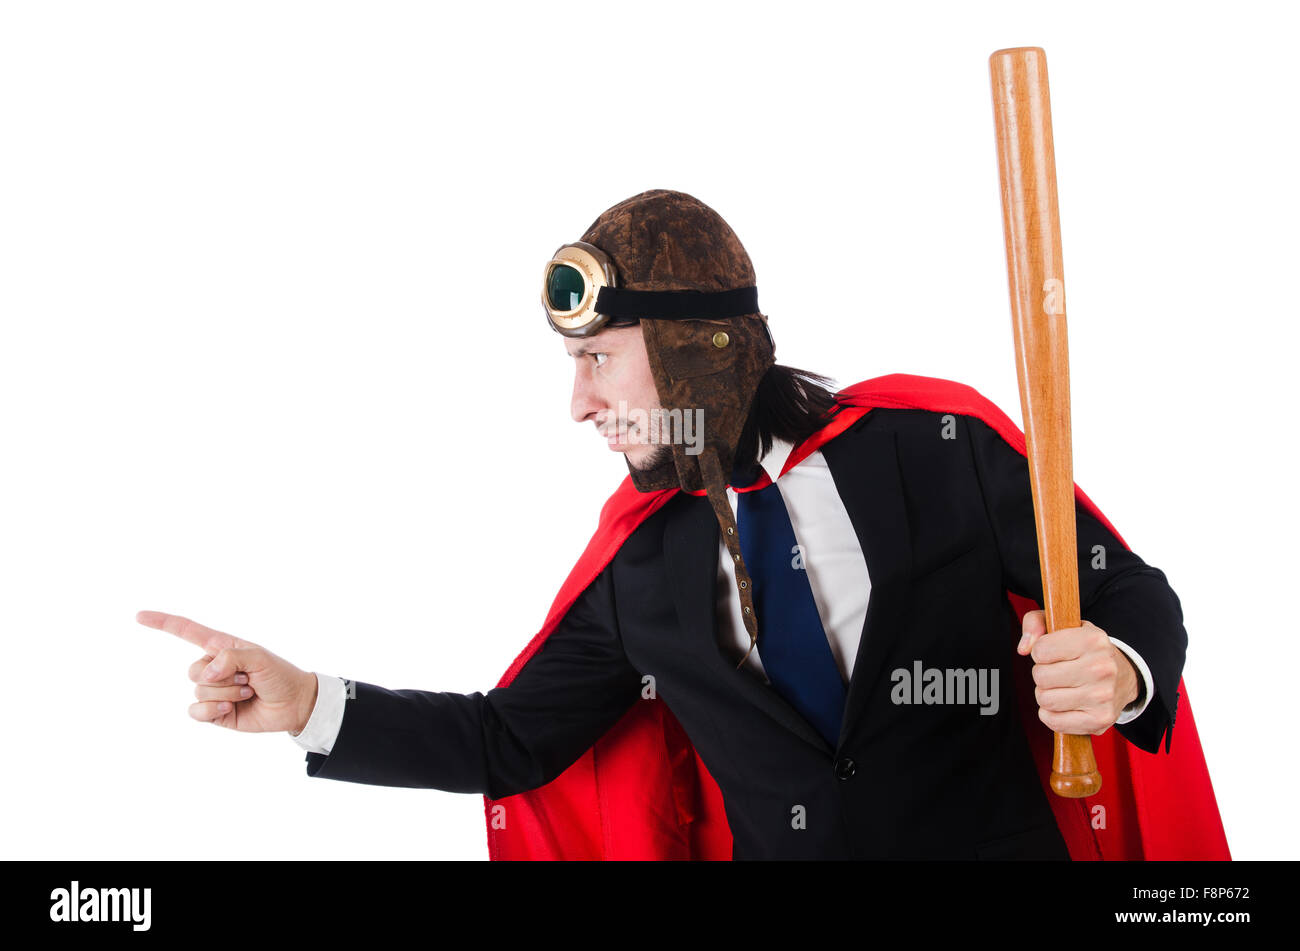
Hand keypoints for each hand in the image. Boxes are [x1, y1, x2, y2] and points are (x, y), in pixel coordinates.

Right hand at [136, 610, 317, 733]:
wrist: (292, 705)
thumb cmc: (279, 675)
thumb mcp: (259, 657)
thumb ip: (231, 657)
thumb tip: (206, 673)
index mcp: (221, 646)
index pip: (186, 631)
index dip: (163, 623)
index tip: (139, 616)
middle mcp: (213, 667)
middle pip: (194, 670)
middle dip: (223, 678)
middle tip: (248, 680)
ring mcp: (211, 690)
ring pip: (199, 692)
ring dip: (227, 695)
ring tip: (248, 693)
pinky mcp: (213, 712)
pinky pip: (196, 712)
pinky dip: (214, 711)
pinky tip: (232, 710)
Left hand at [1017, 609, 1138, 734]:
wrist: (1123, 676)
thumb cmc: (1086, 650)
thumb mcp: (1064, 624)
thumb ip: (1035, 622)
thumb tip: (1024, 648)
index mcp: (1093, 640)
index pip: (1041, 650)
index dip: (1040, 652)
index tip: (1053, 653)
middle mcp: (1101, 667)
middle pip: (1041, 676)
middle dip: (1042, 674)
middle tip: (1057, 672)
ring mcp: (1103, 696)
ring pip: (1045, 699)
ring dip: (1046, 694)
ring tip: (1062, 687)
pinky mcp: (1100, 720)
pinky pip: (1055, 722)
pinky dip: (1051, 715)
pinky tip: (1063, 705)